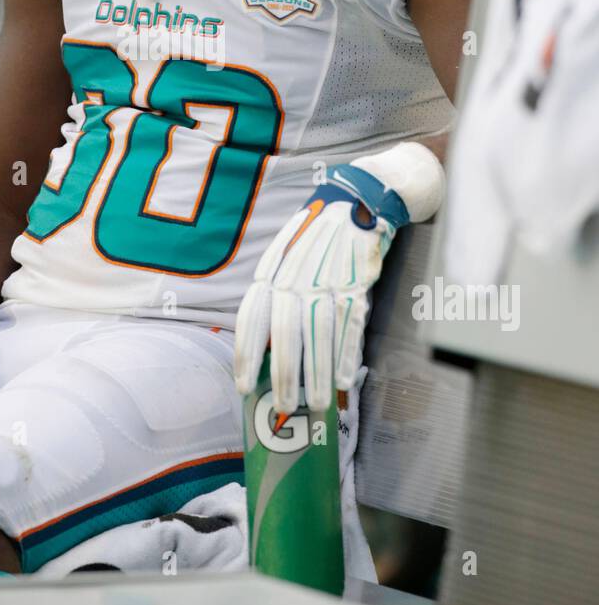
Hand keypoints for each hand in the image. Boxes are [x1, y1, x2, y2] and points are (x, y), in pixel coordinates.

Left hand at [235, 143, 443, 414]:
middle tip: (280, 407)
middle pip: (285, 329)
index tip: (243, 384)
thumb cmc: (320, 235)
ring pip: (318, 332)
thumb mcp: (290, 256)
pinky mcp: (359, 280)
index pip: (254, 314)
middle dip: (282, 373)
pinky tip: (341, 380)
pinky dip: (345, 353)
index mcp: (275, 267)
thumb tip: (267, 344)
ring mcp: (330, 276)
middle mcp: (298, 273)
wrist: (362, 197)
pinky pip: (350, 323)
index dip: (248, 352)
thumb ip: (277, 293)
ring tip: (313, 405)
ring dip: (315, 373)